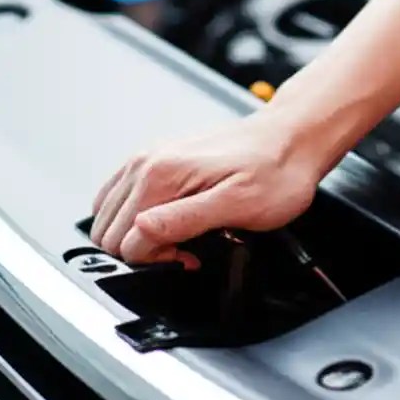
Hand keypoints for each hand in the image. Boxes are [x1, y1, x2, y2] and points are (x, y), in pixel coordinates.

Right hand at [90, 111, 325, 265]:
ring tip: (179, 236)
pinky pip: (121, 199)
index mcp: (160, 174)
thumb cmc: (274, 171)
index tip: (187, 256)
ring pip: (110, 217)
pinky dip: (137, 218)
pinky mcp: (156, 161)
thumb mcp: (237, 206)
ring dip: (139, 236)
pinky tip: (170, 220)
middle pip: (110, 231)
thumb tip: (140, 234)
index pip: (125, 240)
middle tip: (184, 248)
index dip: (156, 260)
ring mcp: (148, 160)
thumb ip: (184, 220)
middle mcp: (146, 163)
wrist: (290, 139)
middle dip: (144, 250)